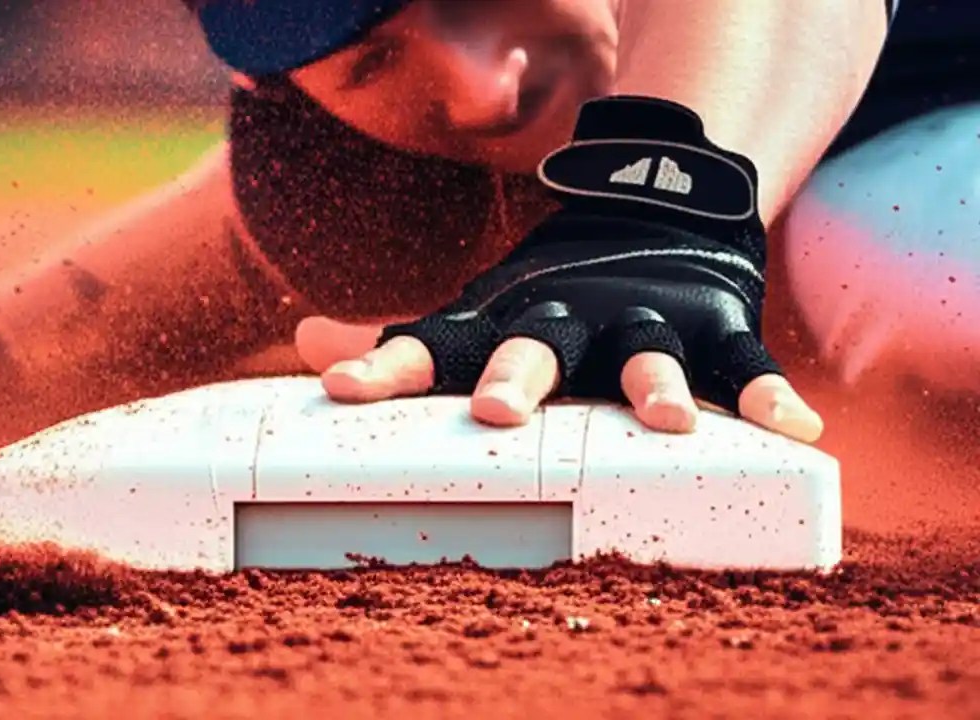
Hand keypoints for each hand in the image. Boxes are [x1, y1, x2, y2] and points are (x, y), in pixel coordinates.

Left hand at [309, 96, 822, 442]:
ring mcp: (644, 319)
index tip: (339, 391)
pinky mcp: (713, 325)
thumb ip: (402, 342)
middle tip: (494, 412)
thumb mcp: (477, 313)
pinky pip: (745, 363)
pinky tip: (798, 429)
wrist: (651, 205)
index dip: (387, 368)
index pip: (436, 345)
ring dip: (655, 385)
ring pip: (649, 353)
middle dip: (518, 379)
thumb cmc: (546, 291)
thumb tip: (307, 346)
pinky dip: (770, 394)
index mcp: (505, 321)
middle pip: (538, 348)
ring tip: (669, 422)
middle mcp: (568, 319)